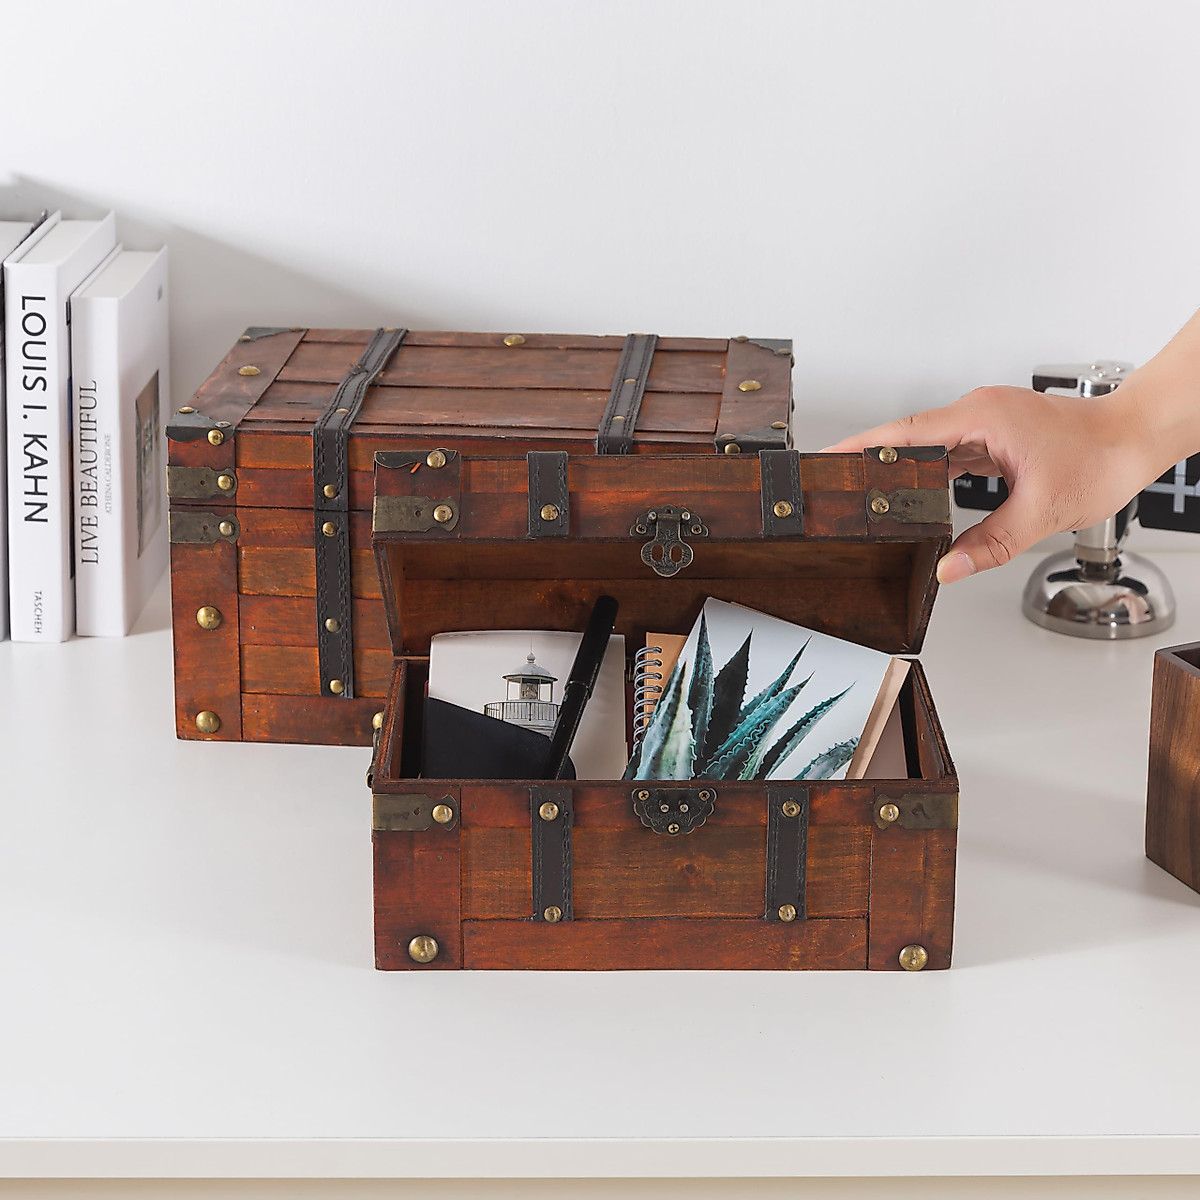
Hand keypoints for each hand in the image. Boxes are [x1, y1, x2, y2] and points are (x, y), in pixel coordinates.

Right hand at [822, 385, 1160, 583]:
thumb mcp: (1042, 510)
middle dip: (873, 459)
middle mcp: (980, 413)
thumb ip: (990, 543)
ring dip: (903, 467)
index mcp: (982, 417)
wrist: (1137, 438)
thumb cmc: (1102, 457)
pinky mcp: (997, 435)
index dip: (863, 445)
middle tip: (840, 483)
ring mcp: (988, 423)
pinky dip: (932, 471)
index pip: (906, 431)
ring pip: (930, 445)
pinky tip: (918, 493)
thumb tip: (950, 568)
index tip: (831, 457)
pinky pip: (951, 451)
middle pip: (909, 435)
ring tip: (870, 492)